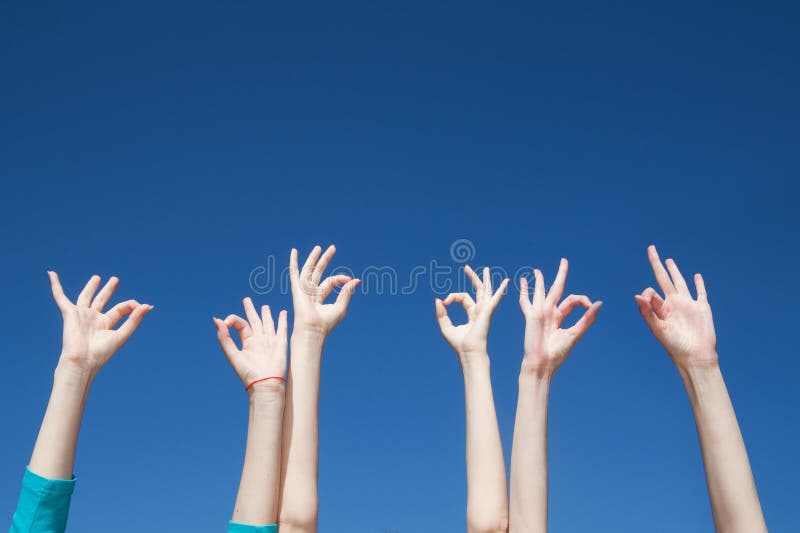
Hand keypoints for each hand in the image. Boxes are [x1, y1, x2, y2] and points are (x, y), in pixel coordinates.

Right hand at [48, 271, 152, 373]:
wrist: (82, 361)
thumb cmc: (101, 353)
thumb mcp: (122, 335)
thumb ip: (134, 320)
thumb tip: (148, 306)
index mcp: (106, 324)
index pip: (120, 309)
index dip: (131, 305)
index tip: (140, 305)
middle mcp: (94, 319)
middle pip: (102, 300)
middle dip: (108, 290)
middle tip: (115, 279)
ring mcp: (81, 315)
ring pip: (86, 297)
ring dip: (91, 287)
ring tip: (97, 278)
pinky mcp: (69, 313)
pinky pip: (60, 297)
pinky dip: (55, 285)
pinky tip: (52, 274)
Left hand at [215, 297, 287, 391]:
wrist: (265, 383)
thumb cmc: (248, 372)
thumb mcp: (233, 354)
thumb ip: (225, 338)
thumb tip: (216, 320)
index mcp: (247, 342)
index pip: (240, 324)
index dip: (233, 319)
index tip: (227, 321)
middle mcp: (258, 340)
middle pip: (254, 321)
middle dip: (250, 310)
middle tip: (246, 299)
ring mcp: (270, 341)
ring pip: (268, 323)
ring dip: (267, 314)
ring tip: (265, 307)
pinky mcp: (281, 343)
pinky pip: (282, 329)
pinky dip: (283, 320)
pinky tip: (283, 313)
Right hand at [289, 245, 359, 335]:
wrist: (313, 330)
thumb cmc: (326, 323)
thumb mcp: (340, 307)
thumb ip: (347, 292)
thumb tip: (356, 280)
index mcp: (320, 297)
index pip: (331, 282)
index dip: (340, 278)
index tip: (349, 279)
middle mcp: (311, 292)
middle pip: (318, 272)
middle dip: (325, 260)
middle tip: (333, 248)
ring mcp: (304, 290)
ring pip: (308, 270)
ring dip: (313, 258)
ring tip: (319, 247)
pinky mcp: (297, 289)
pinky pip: (294, 273)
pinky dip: (293, 262)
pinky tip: (294, 252)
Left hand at [435, 265, 508, 358]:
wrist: (468, 352)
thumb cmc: (459, 343)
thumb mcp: (445, 326)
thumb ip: (441, 313)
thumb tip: (438, 299)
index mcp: (472, 313)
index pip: (462, 297)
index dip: (452, 297)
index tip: (444, 302)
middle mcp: (480, 310)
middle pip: (477, 290)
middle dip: (473, 278)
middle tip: (466, 267)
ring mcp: (485, 311)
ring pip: (486, 291)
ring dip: (485, 279)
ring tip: (485, 269)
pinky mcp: (488, 312)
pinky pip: (495, 298)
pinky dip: (501, 290)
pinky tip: (506, 281)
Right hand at [519, 259, 601, 375]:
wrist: (542, 364)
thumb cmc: (557, 353)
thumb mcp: (574, 334)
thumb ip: (586, 319)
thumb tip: (599, 303)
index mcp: (560, 317)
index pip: (572, 300)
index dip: (583, 300)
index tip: (589, 305)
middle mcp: (550, 313)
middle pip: (557, 289)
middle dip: (561, 275)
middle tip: (564, 261)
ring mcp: (540, 313)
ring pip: (540, 292)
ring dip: (540, 281)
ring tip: (537, 271)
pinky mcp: (531, 315)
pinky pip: (526, 301)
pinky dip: (524, 291)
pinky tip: (522, 282)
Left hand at [635, 245, 716, 369]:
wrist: (695, 356)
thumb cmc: (674, 345)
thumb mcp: (657, 329)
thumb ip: (647, 312)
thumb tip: (637, 295)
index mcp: (661, 308)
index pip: (651, 292)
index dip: (647, 293)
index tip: (648, 299)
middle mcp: (673, 304)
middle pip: (664, 279)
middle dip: (657, 264)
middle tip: (651, 248)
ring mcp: (688, 305)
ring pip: (680, 282)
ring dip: (675, 271)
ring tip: (668, 260)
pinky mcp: (702, 308)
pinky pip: (701, 293)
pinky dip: (699, 284)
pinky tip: (697, 276)